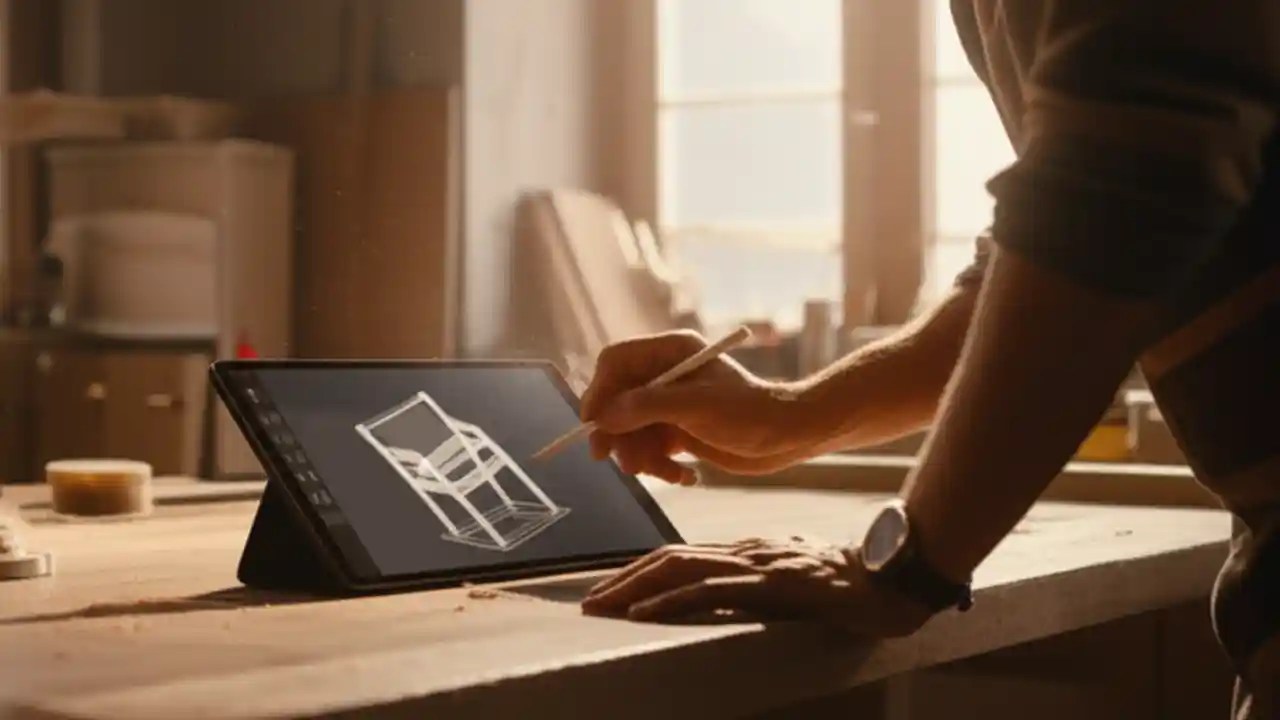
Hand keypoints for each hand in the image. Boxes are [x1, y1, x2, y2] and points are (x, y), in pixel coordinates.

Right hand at [580, 331, 825, 483]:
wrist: (788, 438)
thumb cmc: (750, 412)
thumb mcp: (696, 406)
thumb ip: (646, 407)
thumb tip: (602, 417)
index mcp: (670, 352)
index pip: (616, 362)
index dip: (599, 390)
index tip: (593, 423)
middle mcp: (665, 375)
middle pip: (617, 401)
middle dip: (618, 433)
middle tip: (615, 460)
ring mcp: (670, 405)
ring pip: (630, 431)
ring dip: (641, 457)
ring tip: (667, 472)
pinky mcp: (678, 431)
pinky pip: (650, 449)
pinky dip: (661, 467)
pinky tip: (687, 476)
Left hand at [580, 537, 932, 637]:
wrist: (885, 579)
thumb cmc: (843, 578)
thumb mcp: (792, 570)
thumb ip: (762, 574)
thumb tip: (737, 584)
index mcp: (744, 550)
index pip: (678, 556)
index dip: (637, 571)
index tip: (606, 591)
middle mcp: (741, 552)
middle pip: (667, 559)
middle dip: (622, 580)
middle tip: (586, 603)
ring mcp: (754, 566)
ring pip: (679, 570)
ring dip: (633, 589)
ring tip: (600, 607)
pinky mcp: (769, 586)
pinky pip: (711, 592)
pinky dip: (672, 601)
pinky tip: (645, 612)